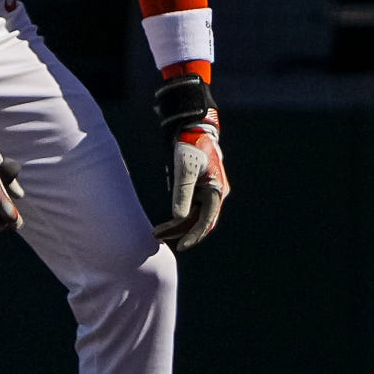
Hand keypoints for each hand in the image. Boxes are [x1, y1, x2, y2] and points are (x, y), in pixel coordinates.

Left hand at [150, 74, 227, 250]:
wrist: (192, 127)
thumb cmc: (190, 145)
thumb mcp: (185, 169)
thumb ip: (182, 193)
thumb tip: (179, 218)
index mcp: (216, 191)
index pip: (206, 221)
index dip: (194, 235)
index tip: (181, 246)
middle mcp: (215, 193)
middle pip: (199, 221)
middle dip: (182, 232)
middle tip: (160, 238)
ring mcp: (207, 191)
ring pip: (193, 215)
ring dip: (177, 225)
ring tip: (157, 232)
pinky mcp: (199, 187)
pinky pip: (190, 207)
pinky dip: (178, 216)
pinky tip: (165, 222)